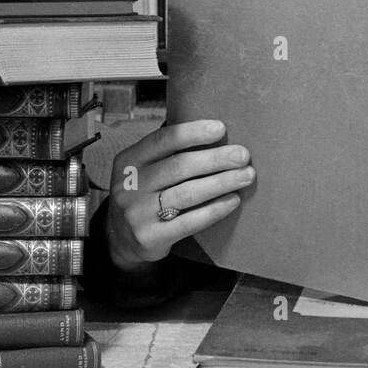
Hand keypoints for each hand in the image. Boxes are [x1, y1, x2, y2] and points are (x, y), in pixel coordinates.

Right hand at [105, 119, 253, 271]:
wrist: (121, 239)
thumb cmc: (145, 193)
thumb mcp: (144, 169)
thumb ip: (168, 152)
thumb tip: (215, 130)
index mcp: (128, 161)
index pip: (162, 140)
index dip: (193, 133)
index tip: (221, 128)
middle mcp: (129, 186)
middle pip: (178, 167)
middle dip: (215, 159)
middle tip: (243, 155)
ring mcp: (137, 214)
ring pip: (187, 193)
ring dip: (221, 182)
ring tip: (246, 176)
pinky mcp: (150, 238)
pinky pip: (189, 222)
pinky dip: (214, 209)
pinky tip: (233, 200)